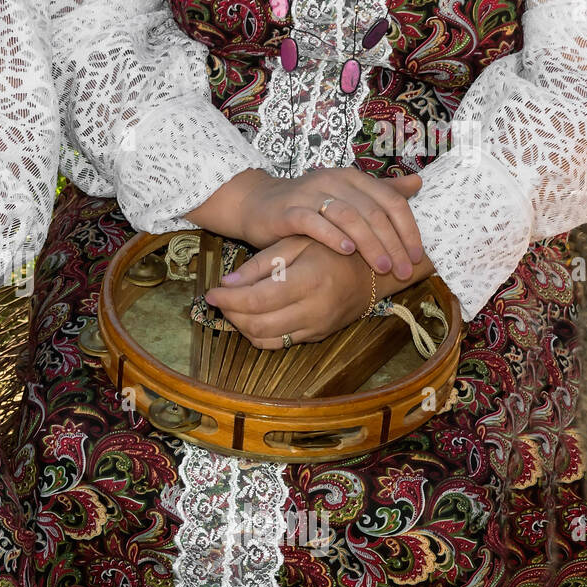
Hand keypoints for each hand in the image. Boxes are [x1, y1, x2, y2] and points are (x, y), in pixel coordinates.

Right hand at [185, 167, 423, 278]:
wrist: (257, 204)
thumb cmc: (306, 205)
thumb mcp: (346, 196)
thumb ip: (380, 191)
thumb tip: (417, 184)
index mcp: (353, 178)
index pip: (391, 201)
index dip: (409, 229)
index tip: (418, 256)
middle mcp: (335, 181)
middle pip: (373, 212)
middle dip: (393, 243)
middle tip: (404, 270)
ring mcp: (310, 194)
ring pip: (349, 216)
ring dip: (370, 243)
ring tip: (382, 266)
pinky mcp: (288, 211)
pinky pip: (314, 222)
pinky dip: (333, 236)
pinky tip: (346, 251)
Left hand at [204, 236, 435, 348]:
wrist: (376, 270)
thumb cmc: (334, 247)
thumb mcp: (298, 243)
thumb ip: (261, 264)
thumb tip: (227, 284)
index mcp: (309, 280)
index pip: (257, 300)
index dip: (228, 300)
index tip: (210, 292)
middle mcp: (314, 310)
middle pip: (257, 325)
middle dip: (231, 314)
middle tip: (219, 299)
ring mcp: (317, 327)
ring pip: (266, 339)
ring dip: (242, 327)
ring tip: (233, 307)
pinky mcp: (318, 336)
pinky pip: (279, 344)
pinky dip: (259, 334)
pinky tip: (252, 316)